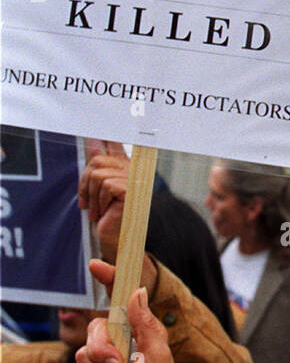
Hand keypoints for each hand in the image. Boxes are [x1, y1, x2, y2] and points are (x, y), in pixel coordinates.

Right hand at [72, 261, 193, 362]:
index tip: (96, 265)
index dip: (107, 281)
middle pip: (92, 332)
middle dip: (103, 353)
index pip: (116, 301)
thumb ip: (145, 324)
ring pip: (82, 359)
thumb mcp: (157, 354)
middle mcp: (115, 343)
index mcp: (133, 332)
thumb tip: (136, 291)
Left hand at [78, 141, 130, 260]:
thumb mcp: (98, 191)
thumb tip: (95, 144)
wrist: (116, 240)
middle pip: (96, 160)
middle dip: (85, 182)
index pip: (116, 143)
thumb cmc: (109, 219)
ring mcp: (132, 180)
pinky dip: (99, 202)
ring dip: (92, 196)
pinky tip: (105, 213)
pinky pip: (104, 186)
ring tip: (98, 211)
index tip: (99, 122)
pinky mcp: (130, 189)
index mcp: (124, 168)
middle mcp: (131, 171)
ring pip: (97, 174)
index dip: (109, 131)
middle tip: (87, 202)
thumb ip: (98, 168)